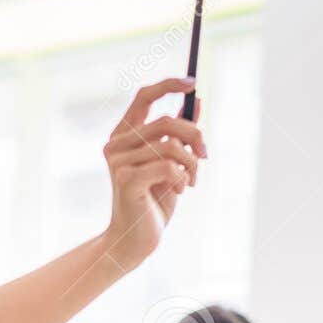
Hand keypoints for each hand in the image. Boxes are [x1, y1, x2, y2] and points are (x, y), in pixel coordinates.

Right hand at [99, 78, 205, 270]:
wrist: (135, 240)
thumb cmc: (153, 201)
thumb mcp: (172, 163)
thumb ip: (180, 134)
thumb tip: (196, 101)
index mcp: (124, 135)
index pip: (144, 97)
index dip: (169, 85)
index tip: (193, 82)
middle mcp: (117, 145)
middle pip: (167, 122)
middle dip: (195, 137)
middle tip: (205, 156)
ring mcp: (119, 162)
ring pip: (171, 146)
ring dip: (191, 165)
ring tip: (191, 181)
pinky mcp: (127, 180)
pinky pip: (168, 166)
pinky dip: (182, 178)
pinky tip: (180, 190)